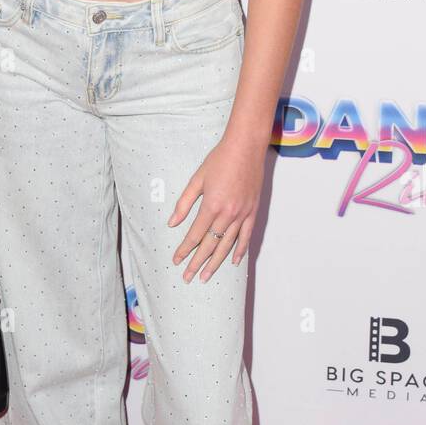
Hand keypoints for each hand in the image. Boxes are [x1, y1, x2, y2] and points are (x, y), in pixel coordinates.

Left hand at [167, 132, 263, 281]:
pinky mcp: (253, 211)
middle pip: (210, 245)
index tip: (176, 260)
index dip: (184, 249)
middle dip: (197, 262)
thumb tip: (172, 223)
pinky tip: (233, 262)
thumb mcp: (197, 179)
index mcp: (211, 205)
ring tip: (206, 276)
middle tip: (188, 277)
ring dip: (216, 262)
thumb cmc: (219, 160)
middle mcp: (228, 214)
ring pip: (227, 245)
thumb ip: (184, 203)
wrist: (246, 147)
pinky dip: (240, 250)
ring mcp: (242, 214)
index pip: (195, 235)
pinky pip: (246, 236)